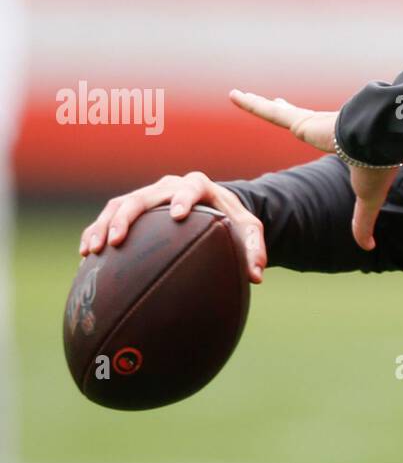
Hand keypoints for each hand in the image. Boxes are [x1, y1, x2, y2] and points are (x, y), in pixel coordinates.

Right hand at [78, 173, 267, 282]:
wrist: (213, 208)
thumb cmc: (232, 220)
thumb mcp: (248, 231)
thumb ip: (254, 249)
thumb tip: (256, 276)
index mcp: (198, 186)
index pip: (190, 187)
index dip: (183, 198)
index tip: (178, 215)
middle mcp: (169, 187)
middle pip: (143, 196)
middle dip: (127, 217)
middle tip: (116, 240)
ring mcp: (148, 197)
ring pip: (119, 205)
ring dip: (103, 226)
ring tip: (92, 250)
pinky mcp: (134, 209)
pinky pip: (109, 217)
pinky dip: (96, 232)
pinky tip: (86, 255)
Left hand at [229, 89, 398, 249]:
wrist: (383, 143)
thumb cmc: (378, 165)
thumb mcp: (366, 198)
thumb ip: (362, 221)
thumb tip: (368, 248)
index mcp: (338, 140)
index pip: (317, 133)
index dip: (309, 126)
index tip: (302, 122)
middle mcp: (321, 127)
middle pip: (294, 117)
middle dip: (283, 108)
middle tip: (274, 101)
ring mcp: (310, 123)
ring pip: (275, 113)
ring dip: (256, 104)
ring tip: (235, 95)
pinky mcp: (302, 123)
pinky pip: (269, 113)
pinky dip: (251, 105)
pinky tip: (234, 96)